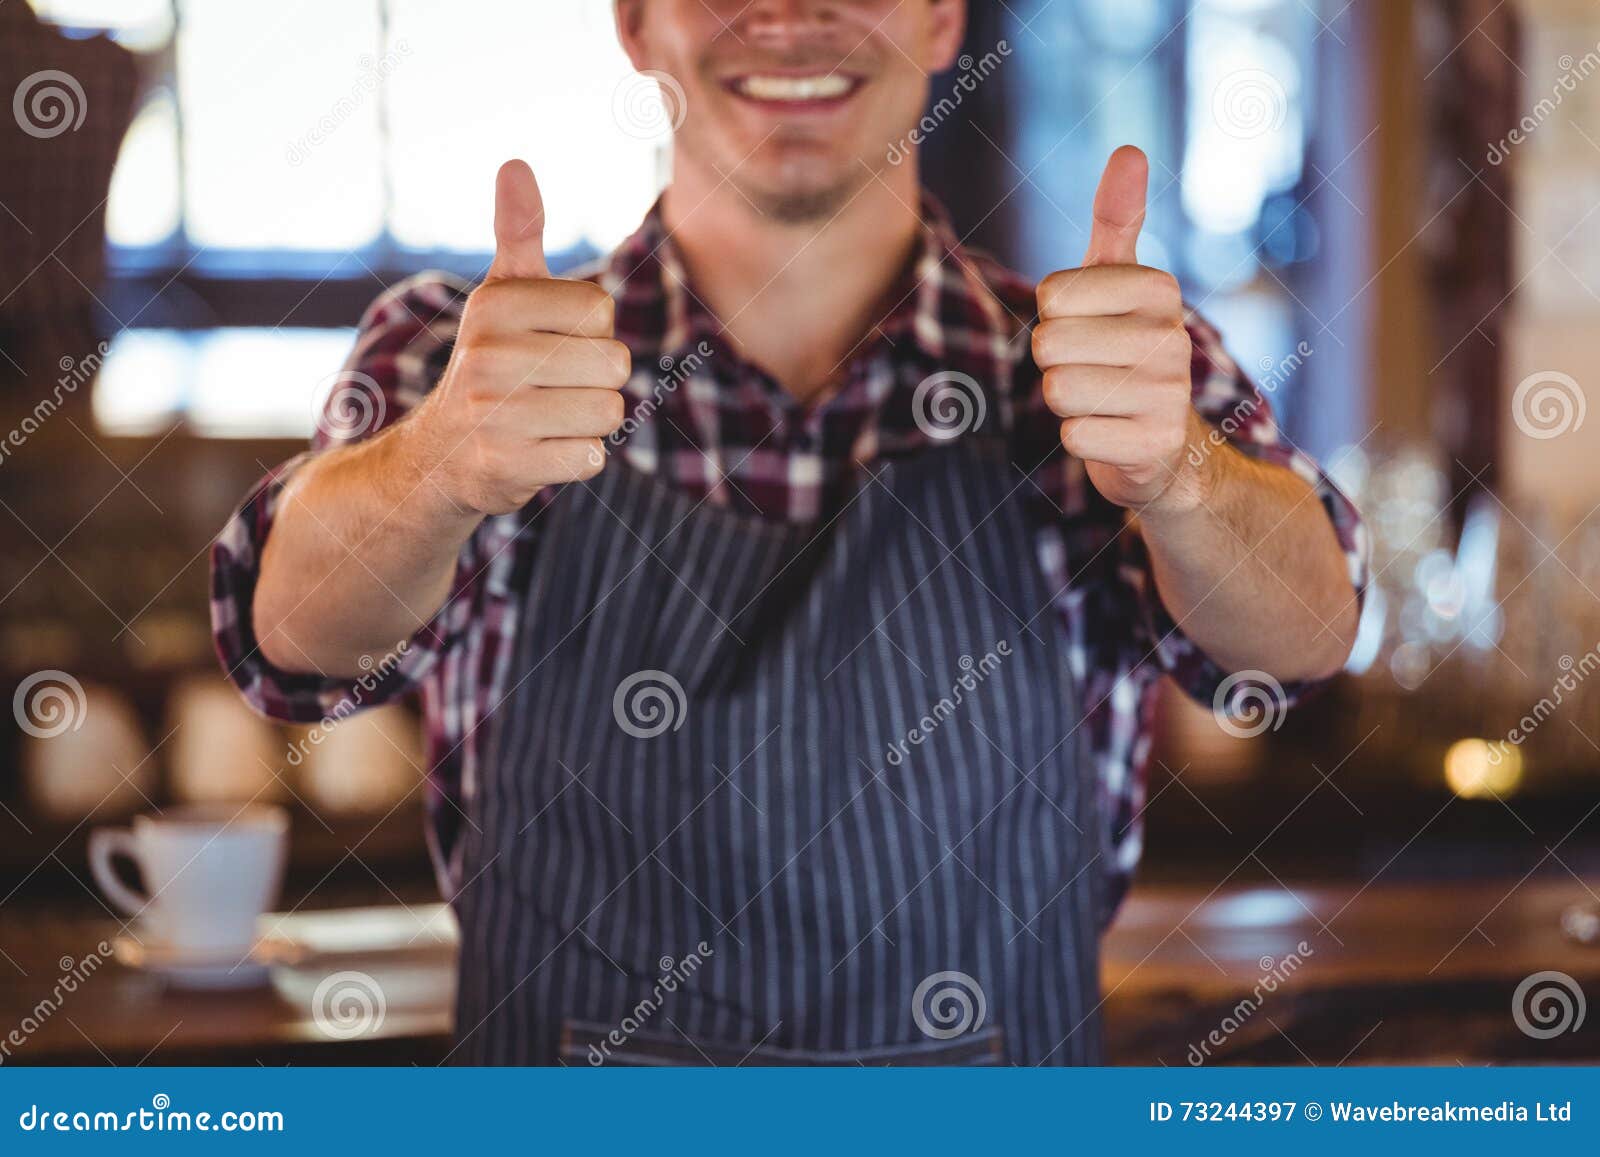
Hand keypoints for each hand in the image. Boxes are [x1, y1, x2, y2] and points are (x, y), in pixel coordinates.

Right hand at [409, 160, 628, 515]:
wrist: (441, 455)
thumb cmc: (492, 363)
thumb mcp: (501, 295)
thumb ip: (518, 232)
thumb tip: (515, 164)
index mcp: (491, 305)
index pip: (600, 309)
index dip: (589, 331)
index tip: (548, 343)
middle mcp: (486, 355)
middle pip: (614, 363)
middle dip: (597, 380)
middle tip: (551, 388)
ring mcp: (493, 415)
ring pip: (608, 412)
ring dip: (590, 422)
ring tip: (546, 419)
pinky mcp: (507, 466)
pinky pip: (591, 457)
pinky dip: (577, 459)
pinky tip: (540, 452)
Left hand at [1033, 145, 1205, 514]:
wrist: (1162, 444)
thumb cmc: (1125, 348)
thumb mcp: (1119, 280)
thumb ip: (1117, 218)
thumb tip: (1130, 150)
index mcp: (1160, 289)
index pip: (1052, 295)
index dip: (1054, 317)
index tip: (1089, 326)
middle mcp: (1173, 337)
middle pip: (1049, 344)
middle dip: (1056, 362)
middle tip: (1093, 368)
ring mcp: (1170, 395)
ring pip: (1057, 390)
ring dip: (1065, 401)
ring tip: (1102, 398)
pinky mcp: (1155, 446)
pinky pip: (1073, 435)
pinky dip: (1079, 438)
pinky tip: (1110, 432)